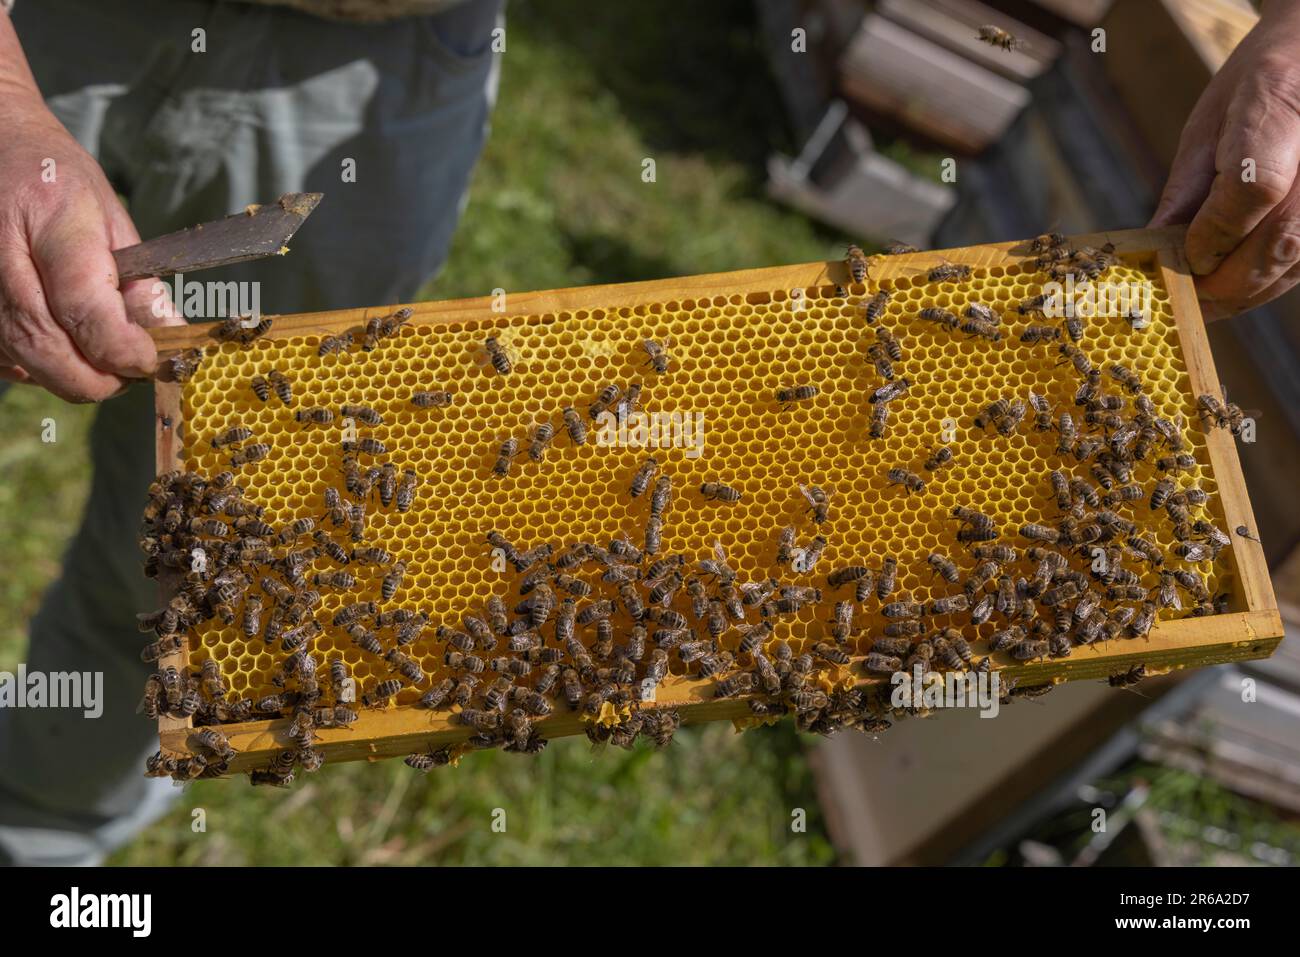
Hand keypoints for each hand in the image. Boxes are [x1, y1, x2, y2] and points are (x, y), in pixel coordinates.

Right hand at [0, 91, 179, 401]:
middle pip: (51, 349)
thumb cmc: (56, 182)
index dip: (124, 348)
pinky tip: (64, 346)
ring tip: (104, 358)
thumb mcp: (111, 216)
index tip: (154, 360)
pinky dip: (42, 368)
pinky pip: (7, 362)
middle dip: (102, 376)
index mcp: (51, 223)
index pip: (85, 308)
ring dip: (75, 376)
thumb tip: (171, 334)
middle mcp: (2, 260)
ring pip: (28, 364)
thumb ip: (139, 280)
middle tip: (133, 372)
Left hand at [1149, 1, 1299, 321]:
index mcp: (1278, 105)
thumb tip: (1153, 253)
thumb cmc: (1260, 83)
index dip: (1214, 234)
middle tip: (1182, 304)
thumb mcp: (1210, 123)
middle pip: (1282, 238)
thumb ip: (1187, 190)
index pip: (1254, 188)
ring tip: (1206, 301)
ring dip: (1249, 291)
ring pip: (1299, 259)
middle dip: (1225, 283)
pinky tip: (1242, 281)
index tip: (1181, 258)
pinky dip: (1274, 278)